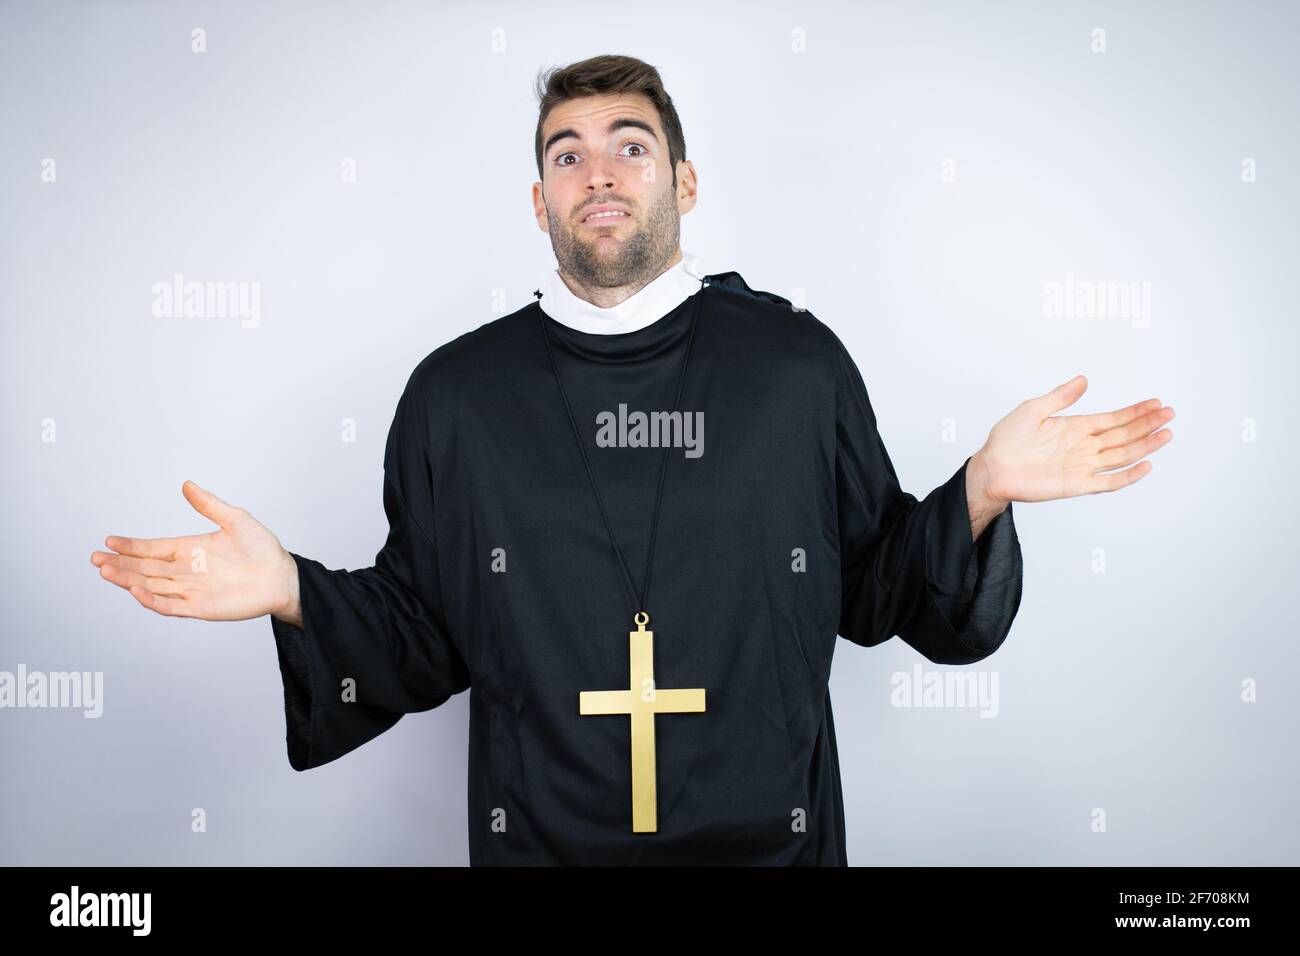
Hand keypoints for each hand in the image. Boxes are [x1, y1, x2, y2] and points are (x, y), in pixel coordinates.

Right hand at [90, 480, 299, 621]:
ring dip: (128, 580)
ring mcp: (191, 590)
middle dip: (120, 563)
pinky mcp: (200, 608)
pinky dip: (152, 600)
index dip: (131, 545)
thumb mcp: (235, 519)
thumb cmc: (263, 548)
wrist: (283, 577)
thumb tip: (187, 484)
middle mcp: (186, 571)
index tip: (109, 540)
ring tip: (105, 571)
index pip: (153, 548)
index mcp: (190, 549)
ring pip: (151, 586)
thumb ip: (209, 505)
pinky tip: (136, 590)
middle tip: (95, 557)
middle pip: (145, 568)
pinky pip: (170, 605)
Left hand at [971, 375, 1173, 505]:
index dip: (1135, 412)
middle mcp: (1083, 447)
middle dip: (1147, 424)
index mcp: (1075, 428)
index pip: (1113, 419)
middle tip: (1170, 414)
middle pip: (1123, 435)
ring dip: (1144, 446)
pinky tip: (1145, 465)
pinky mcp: (1076, 485)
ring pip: (1121, 456)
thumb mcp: (1033, 410)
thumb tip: (1084, 380)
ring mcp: (1082, 466)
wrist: (991, 468)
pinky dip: (1127, 475)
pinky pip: (1108, 482)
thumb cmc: (1006, 440)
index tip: (1156, 403)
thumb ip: (1061, 397)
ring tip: (1166, 434)